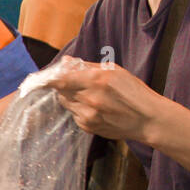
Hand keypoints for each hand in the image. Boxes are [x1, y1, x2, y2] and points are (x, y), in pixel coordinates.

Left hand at [42, 61, 160, 142]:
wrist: (147, 120)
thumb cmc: (134, 92)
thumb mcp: (115, 71)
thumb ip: (88, 66)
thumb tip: (66, 61)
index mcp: (96, 81)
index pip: (61, 80)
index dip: (49, 79)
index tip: (43, 78)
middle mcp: (89, 99)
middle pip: (61, 92)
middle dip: (62, 86)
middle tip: (71, 82)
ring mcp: (88, 115)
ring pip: (66, 103)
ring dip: (71, 97)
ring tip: (89, 95)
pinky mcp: (88, 127)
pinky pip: (75, 115)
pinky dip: (79, 109)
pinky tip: (94, 107)